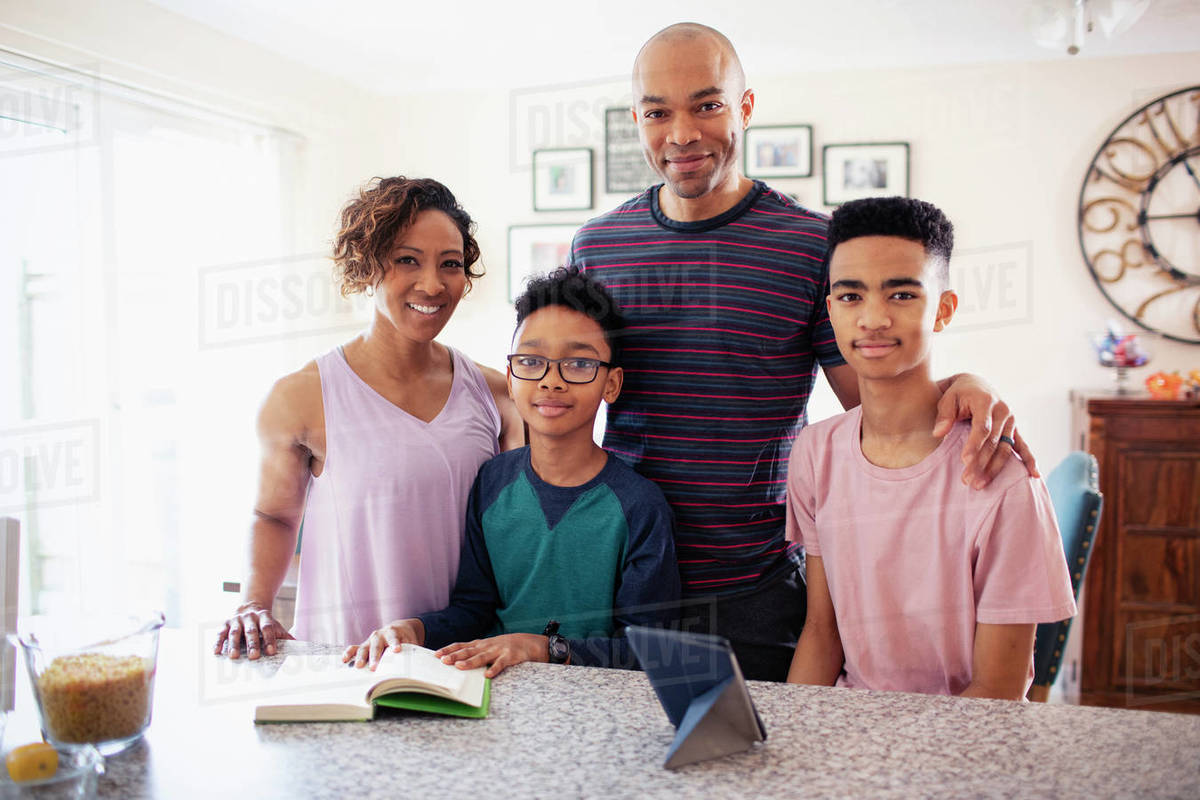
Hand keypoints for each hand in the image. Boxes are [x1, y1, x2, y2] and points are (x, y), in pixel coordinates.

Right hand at [214, 602, 293, 659]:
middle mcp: (250, 617)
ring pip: (235, 632)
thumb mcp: (276, 626)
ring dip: (234, 644)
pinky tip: (216, 651)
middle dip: (253, 644)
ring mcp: (237, 620)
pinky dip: (218, 642)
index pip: (268, 628)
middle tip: (254, 656)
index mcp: (264, 617)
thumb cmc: (265, 623)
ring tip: (234, 656)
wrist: (250, 607)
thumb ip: (285, 636)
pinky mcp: (225, 623)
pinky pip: (220, 633)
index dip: (270, 639)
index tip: (271, 651)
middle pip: (251, 631)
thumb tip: (299, 645)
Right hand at [342, 619, 423, 670]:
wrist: (399, 628)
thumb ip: (412, 651)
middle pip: (377, 645)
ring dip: (361, 657)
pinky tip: (344, 660)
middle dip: (375, 656)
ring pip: (364, 647)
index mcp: (393, 632)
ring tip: (358, 666)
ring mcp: (370, 640)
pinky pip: (354, 648)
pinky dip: (348, 653)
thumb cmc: (406, 637)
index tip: (397, 650)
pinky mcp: (364, 645)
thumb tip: (416, 664)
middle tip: (374, 667)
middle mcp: (380, 635)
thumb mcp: (412, 641)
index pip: (394, 638)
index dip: (395, 644)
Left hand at [435, 633, 548, 678]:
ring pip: (482, 657)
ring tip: (459, 666)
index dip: (449, 650)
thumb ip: (473, 653)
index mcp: (479, 644)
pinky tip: (488, 675)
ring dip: (470, 662)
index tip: (436, 654)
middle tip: (443, 661)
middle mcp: (486, 646)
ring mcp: (498, 650)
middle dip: (455, 656)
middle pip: (468, 651)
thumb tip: (454, 662)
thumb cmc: (503, 647)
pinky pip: (501, 664)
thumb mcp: (487, 647)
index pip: (461, 645)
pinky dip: (494, 669)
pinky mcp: (509, 656)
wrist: (527, 642)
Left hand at [933, 374, 1038, 488]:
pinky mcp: (1014, 429)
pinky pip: (1023, 446)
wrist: (975, 386)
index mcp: (986, 402)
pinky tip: (1034, 475)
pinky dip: (1030, 460)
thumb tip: (938, 433)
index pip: (982, 428)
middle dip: (981, 463)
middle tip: (968, 481)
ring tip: (980, 484)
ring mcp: (1011, 421)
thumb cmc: (958, 394)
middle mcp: (1003, 411)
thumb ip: (944, 416)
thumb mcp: (947, 400)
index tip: (965, 461)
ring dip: (995, 468)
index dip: (974, 445)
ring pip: (1005, 449)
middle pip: (994, 442)